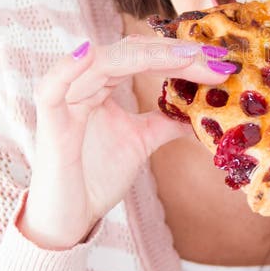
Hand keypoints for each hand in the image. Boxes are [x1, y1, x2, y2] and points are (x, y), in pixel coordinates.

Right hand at [19, 36, 234, 249]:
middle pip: (129, 51)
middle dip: (175, 53)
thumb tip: (202, 114)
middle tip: (215, 59)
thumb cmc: (95, 177)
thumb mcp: (141, 142)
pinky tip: (89, 54)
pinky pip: (53, 87)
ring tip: (186, 57)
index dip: (180, 54)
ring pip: (103, 61)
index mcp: (102, 83)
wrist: (69, 219)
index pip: (143, 55)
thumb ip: (166, 122)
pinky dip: (68, 67)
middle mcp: (84, 83)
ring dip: (146, 56)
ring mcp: (65, 99)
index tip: (220, 62)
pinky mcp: (48, 121)